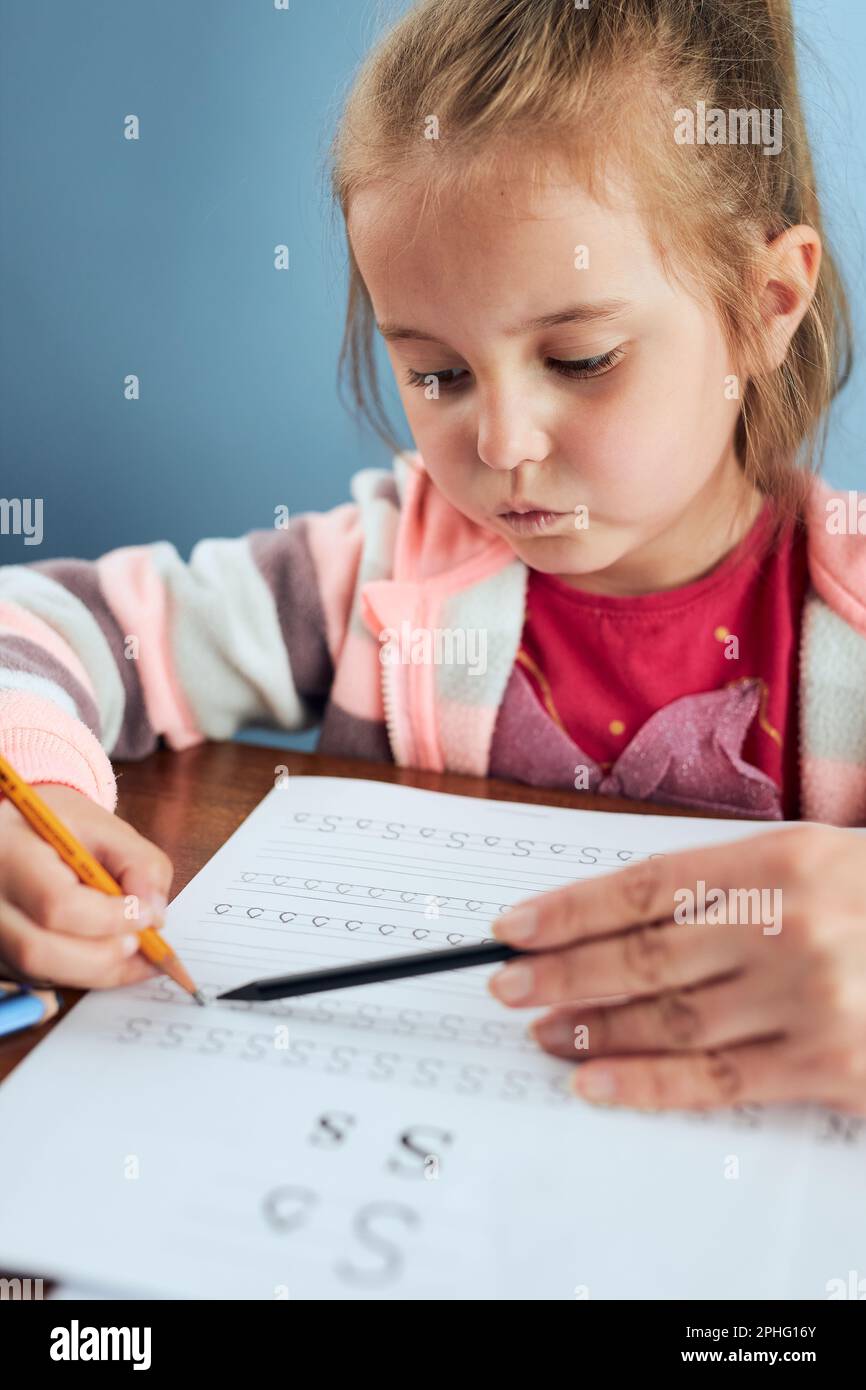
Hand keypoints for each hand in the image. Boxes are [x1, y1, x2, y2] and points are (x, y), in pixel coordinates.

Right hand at [0, 784, 173, 990]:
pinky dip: (85, 973)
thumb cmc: (58, 826)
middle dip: (104, 956)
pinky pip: (42, 976)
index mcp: (10, 854)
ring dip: (99, 971)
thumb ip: (139, 863)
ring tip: (137, 951)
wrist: (14, 833)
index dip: (110, 918)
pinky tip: (112, 955)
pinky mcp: (1, 953)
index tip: (149, 915)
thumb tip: (155, 913)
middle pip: (40, 951)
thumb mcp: (103, 825)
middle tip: (146, 944)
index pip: (56, 903)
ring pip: (40, 973)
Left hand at [489, 824, 865, 1113]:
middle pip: (644, 954)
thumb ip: (724, 882)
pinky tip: (594, 1082)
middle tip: (504, 984)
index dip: (572, 910)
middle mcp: (789, 927)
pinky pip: (715, 1081)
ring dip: (591, 1029)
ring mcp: (808, 1002)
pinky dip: (645, 1083)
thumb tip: (615, 918)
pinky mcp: (827, 1068)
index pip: (646, 887)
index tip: (515, 926)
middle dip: (561, 972)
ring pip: (668, 1021)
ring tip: (541, 1031)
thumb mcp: (811, 859)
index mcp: (780, 861)